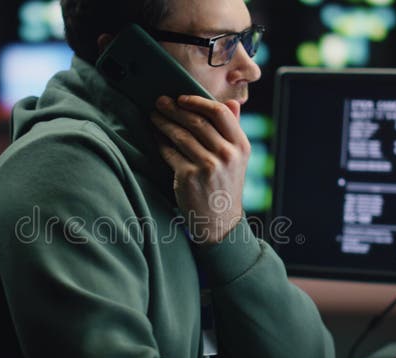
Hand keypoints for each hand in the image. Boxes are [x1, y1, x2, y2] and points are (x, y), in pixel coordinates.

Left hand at [150, 95, 249, 244]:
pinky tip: (155, 136)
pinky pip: (170, 153)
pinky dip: (161, 143)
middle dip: (174, 109)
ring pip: (180, 135)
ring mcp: (208, 166)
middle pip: (196, 121)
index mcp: (241, 145)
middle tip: (160, 101)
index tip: (182, 98)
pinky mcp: (189, 177)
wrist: (220, 221)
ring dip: (163, 123)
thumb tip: (231, 103)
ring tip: (154, 116)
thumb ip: (234, 130)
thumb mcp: (238, 158)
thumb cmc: (225, 185)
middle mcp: (226, 154)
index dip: (198, 101)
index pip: (219, 113)